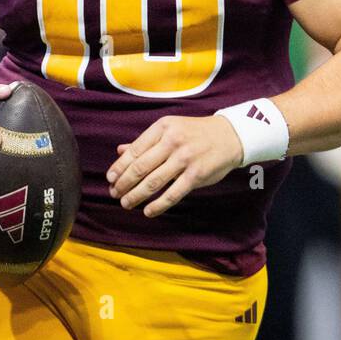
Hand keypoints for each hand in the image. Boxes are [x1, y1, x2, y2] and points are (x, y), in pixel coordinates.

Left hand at [105, 114, 242, 217]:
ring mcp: (184, 159)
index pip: (135, 150)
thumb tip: (121, 151)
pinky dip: (158, 204)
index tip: (110, 178)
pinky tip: (148, 211)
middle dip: (124, 183)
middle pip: (141, 167)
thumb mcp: (170, 129)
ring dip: (136, 195)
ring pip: (154, 181)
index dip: (120, 167)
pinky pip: (172, 193)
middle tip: (114, 194)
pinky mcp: (196, 175)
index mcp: (163, 128)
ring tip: (126, 203)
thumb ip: (146, 141)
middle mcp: (172, 142)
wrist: (230, 136)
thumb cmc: (196, 133)